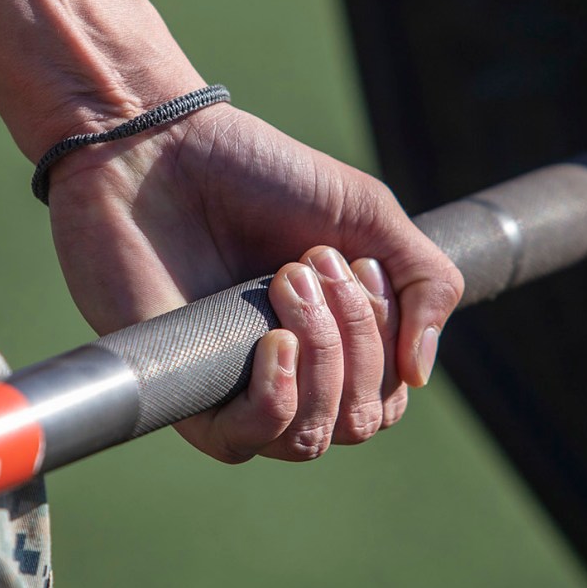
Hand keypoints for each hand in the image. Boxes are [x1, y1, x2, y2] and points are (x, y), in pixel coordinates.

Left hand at [46, 103, 462, 462]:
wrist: (160, 145)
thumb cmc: (258, 171)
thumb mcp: (369, 214)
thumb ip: (426, 284)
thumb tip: (421, 374)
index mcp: (331, 339)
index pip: (387, 397)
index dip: (388, 339)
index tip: (357, 264)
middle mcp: (285, 372)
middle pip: (357, 421)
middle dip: (356, 339)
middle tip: (311, 262)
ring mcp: (233, 384)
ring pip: (310, 438)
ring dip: (321, 356)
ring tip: (285, 280)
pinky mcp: (181, 389)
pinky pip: (241, 442)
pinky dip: (276, 400)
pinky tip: (273, 342)